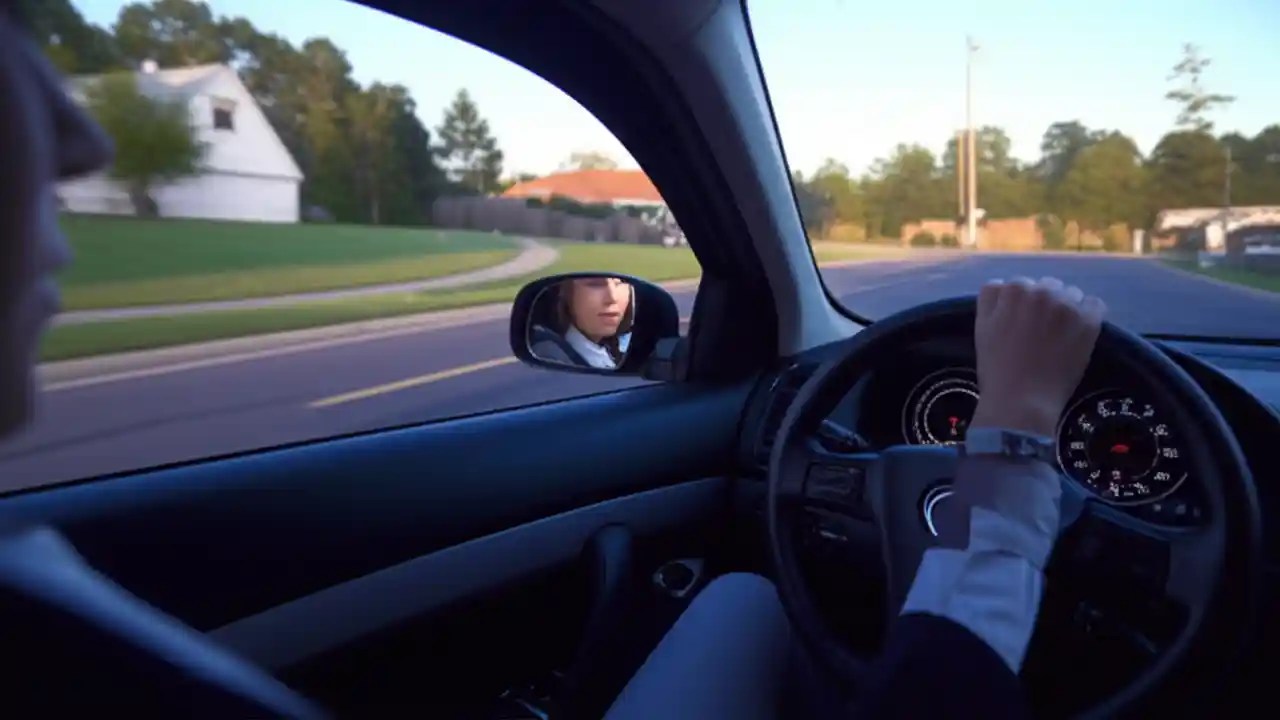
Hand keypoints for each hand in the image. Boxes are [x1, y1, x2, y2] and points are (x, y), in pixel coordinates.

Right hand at [970, 276, 1105, 436]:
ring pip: (1071, 294)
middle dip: (1044, 304)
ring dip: (1066, 308)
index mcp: (1013, 290)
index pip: (1020, 285)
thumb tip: (1007, 286)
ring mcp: (1068, 306)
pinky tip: (1078, 332)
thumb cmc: (996, 367)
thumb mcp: (981, 326)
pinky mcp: (1089, 321)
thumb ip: (991, 298)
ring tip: (1060, 334)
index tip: (1019, 324)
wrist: (1023, 402)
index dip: (1019, 306)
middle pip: (1047, 286)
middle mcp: (1042, 291)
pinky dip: (1088, 314)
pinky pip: (1094, 304)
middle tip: (1039, 331)